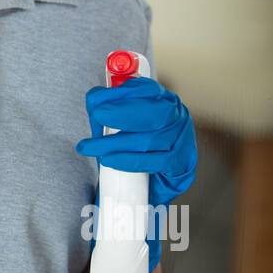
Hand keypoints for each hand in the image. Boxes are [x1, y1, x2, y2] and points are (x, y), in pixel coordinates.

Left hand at [76, 75, 197, 272]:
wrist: (157, 183)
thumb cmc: (138, 147)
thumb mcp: (124, 125)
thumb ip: (111, 111)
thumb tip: (94, 100)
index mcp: (164, 101)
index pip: (147, 90)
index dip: (122, 92)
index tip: (96, 97)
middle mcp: (178, 118)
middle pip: (155, 112)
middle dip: (122, 112)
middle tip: (97, 115)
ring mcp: (183, 141)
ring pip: (150, 139)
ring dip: (115, 142)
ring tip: (89, 147)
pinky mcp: (182, 165)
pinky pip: (156, 162)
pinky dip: (129, 161)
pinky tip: (109, 161)